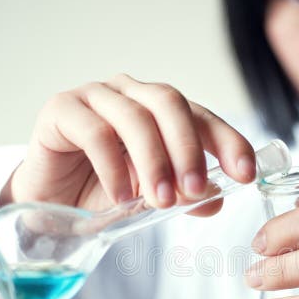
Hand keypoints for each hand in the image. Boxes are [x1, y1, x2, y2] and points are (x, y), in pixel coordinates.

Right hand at [0, 73, 255, 214]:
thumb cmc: (103, 191)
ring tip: (160, 202)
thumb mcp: (153, 198)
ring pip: (135, 117)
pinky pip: (94, 131)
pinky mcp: (61, 109)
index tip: (246, 174)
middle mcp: (131, 94)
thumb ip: (184, 195)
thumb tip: (217, 199)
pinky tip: (122, 197)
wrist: (51, 204)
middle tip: (194, 191)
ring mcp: (95, 96)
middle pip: (170, 103)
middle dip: (189, 149)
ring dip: (154, 162)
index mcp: (160, 109)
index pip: (202, 116)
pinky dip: (113, 167)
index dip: (228, 142)